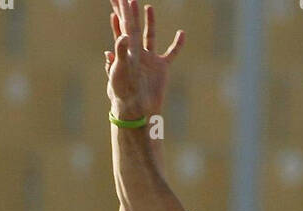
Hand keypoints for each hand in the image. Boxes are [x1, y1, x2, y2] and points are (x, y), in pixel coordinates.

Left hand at [106, 0, 183, 120]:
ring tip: (148, 8)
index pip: (124, 25)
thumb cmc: (124, 94)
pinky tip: (182, 34)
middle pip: (134, 26)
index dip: (122, 11)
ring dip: (150, 22)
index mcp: (127, 51)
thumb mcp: (120, 71)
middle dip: (130, 12)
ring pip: (150, 36)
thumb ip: (121, 53)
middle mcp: (138, 52)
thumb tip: (123, 36)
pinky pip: (171, 53)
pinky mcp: (161, 68)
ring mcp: (150, 59)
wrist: (136, 110)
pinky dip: (177, 45)